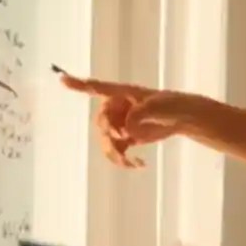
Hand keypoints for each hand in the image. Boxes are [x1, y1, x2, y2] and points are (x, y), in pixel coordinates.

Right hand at [60, 73, 209, 167]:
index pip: (98, 88)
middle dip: (110, 132)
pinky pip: (116, 150)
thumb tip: (127, 129)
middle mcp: (117, 107)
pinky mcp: (126, 137)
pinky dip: (123, 160)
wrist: (184, 118)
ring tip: (130, 163)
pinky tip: (139, 165)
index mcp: (123, 93)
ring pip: (106, 140)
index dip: (79, 84)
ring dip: (114, 153)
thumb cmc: (174, 105)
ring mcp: (120, 123)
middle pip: (101, 121)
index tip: (62, 79)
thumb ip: (143, 113)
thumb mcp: (162, 106)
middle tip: (124, 137)